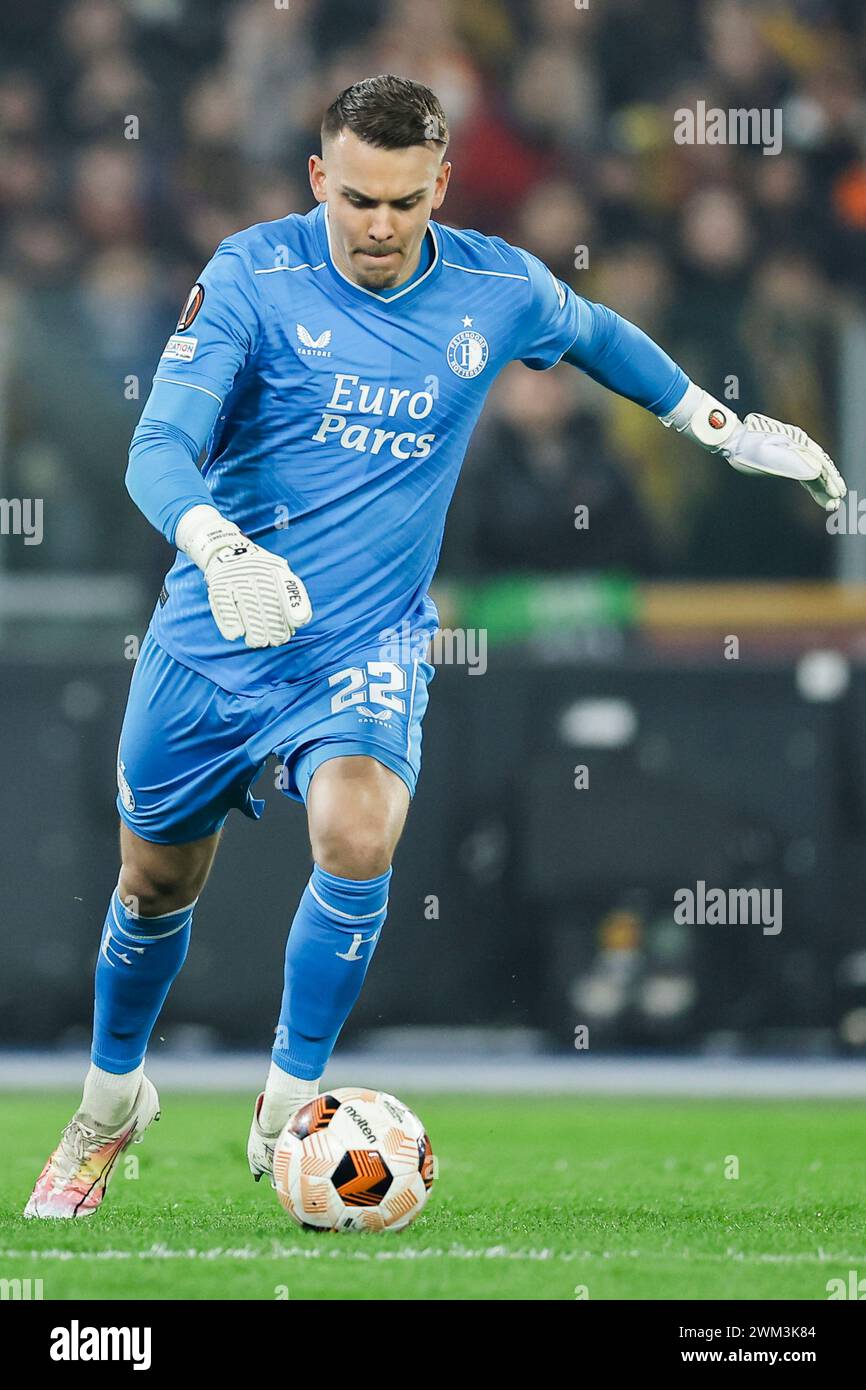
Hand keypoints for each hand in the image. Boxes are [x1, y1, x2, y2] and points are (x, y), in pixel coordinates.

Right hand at [176, 506, 311, 647]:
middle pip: (267, 602)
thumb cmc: (260, 570)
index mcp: (274, 567)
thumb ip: (292, 594)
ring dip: (254, 629)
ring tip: (259, 642)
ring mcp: (236, 576)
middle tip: (276, 641)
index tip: (297, 625)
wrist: (227, 549)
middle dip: (274, 626)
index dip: (293, 607)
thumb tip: (300, 621)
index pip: (287, 588)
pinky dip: (230, 622)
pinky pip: (225, 605)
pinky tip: (237, 635)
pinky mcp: (219, 583)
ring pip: (248, 606)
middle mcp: (256, 570)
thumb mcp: (278, 573)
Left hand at [722, 413, 846, 512]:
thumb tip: (817, 471)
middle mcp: (800, 448)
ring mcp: (794, 454)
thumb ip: (792, 463)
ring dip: (823, 489)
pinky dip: (813, 486)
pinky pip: (805, 474)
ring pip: (814, 473)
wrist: (733, 441)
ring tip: (831, 505)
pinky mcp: (787, 460)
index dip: (829, 481)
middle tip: (835, 505)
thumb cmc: (747, 449)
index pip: (820, 465)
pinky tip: (819, 495)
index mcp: (799, 445)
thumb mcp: (768, 457)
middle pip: (820, 469)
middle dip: (829, 488)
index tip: (836, 495)